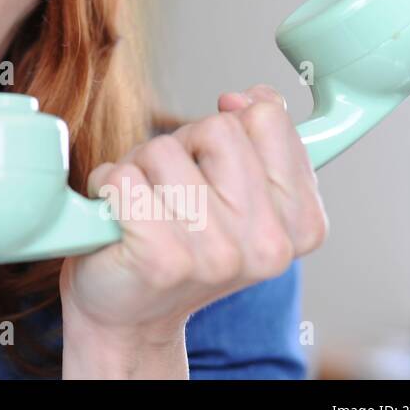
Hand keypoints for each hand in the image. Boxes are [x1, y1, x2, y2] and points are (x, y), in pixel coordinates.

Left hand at [59, 84, 328, 348]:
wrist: (129, 312)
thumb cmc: (178, 241)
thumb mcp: (236, 187)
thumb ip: (259, 138)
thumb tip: (253, 97)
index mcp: (302, 223)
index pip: (267, 119)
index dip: (228, 126)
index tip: (212, 163)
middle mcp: (268, 244)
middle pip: (217, 128)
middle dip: (182, 145)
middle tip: (170, 189)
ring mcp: (216, 255)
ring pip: (164, 149)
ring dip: (140, 167)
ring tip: (143, 206)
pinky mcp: (161, 258)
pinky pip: (123, 177)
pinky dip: (107, 185)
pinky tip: (117, 217)